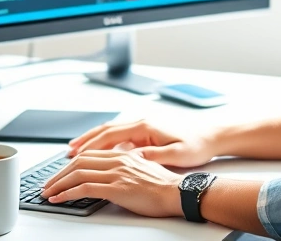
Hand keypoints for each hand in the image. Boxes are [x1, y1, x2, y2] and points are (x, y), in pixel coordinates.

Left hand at [42, 150, 182, 217]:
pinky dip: (68, 193)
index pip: (88, 155)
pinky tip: (60, 198)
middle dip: (59, 174)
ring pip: (78, 173)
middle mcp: (117, 160)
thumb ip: (124, 168)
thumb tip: (109, 175)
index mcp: (122, 155)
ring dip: (58, 184)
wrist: (177, 193)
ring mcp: (116, 173)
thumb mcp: (140, 169)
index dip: (70, 164)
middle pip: (79, 162)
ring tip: (49, 193)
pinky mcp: (116, 188)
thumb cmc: (162, 186)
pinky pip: (85, 188)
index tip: (59, 173)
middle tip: (48, 184)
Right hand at [68, 119, 216, 167]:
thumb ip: (153, 156)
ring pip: (111, 131)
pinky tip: (98, 151)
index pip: (111, 134)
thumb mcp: (177, 153)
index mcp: (146, 126)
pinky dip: (105, 142)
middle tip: (67, 152)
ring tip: (75, 151)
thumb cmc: (197, 144)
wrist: (213, 134)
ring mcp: (143, 125)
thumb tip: (133, 158)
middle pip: (106, 130)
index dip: (91, 144)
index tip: (76, 153)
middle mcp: (141, 122)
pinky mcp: (146, 131)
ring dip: (93, 140)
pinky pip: (119, 136)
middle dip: (85, 140)